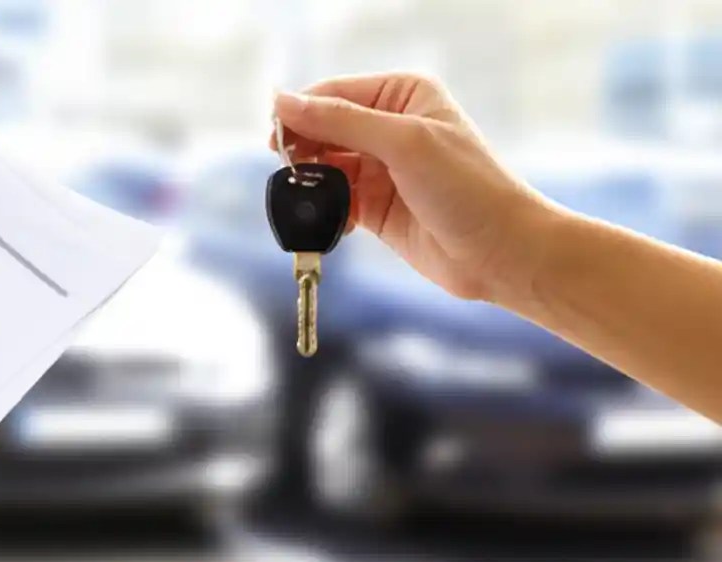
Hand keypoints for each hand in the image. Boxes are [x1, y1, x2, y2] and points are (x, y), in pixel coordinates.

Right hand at [271, 73, 550, 301]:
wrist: (502, 253)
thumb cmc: (468, 189)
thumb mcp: (403, 143)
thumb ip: (341, 122)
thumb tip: (283, 102)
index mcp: (403, 95)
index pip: (334, 94)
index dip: (301, 113)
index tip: (275, 137)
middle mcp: (390, 128)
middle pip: (324, 129)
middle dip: (303, 149)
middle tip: (288, 171)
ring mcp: (382, 169)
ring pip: (325, 167)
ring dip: (312, 182)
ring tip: (309, 198)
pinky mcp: (376, 208)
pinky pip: (335, 202)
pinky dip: (325, 211)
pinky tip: (329, 222)